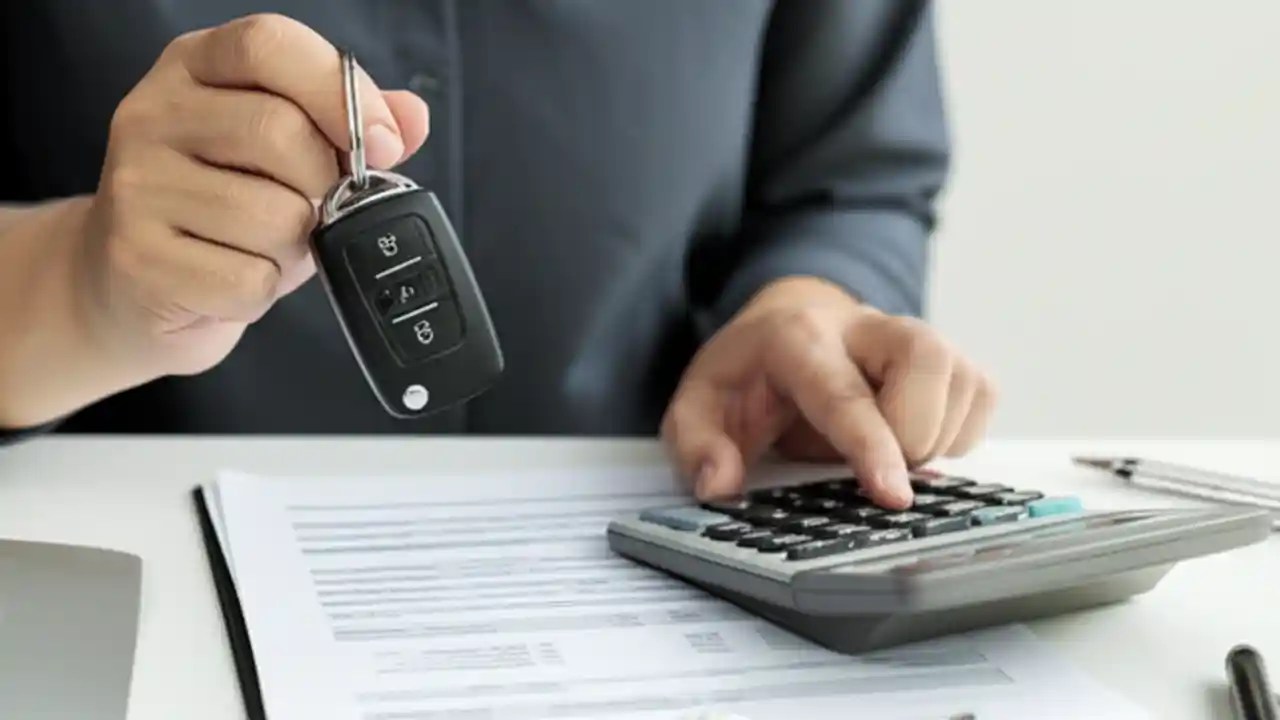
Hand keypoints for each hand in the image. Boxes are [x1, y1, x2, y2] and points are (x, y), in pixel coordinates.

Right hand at [81, 14, 429, 375]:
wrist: (131, 289)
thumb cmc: (223, 216)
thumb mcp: (288, 158)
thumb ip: (349, 130)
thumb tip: (412, 117)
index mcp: (193, 68)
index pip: (269, 44)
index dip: (339, 90)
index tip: (384, 143)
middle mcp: (151, 114)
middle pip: (279, 131)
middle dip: (323, 185)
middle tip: (312, 208)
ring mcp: (135, 185)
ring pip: (271, 214)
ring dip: (294, 247)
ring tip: (262, 247)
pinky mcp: (137, 258)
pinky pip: (248, 279)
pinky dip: (262, 291)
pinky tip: (231, 279)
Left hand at [661, 277, 997, 508]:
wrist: (785, 325)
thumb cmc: (747, 374)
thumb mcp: (697, 407)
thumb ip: (697, 446)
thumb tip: (720, 485)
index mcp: (798, 338)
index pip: (844, 392)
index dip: (872, 445)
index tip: (892, 495)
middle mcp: (865, 326)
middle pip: (926, 360)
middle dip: (913, 434)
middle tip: (875, 471)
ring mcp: (915, 336)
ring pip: (965, 381)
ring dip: (936, 440)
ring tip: (886, 454)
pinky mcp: (949, 356)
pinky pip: (982, 396)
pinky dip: (957, 434)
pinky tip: (913, 440)